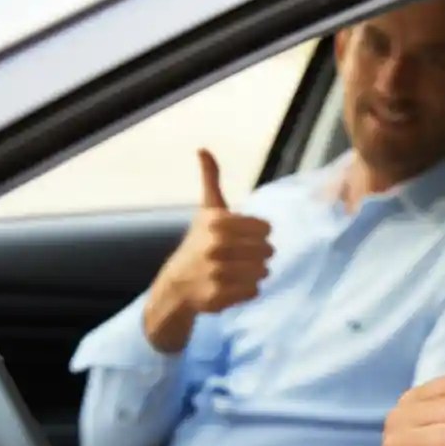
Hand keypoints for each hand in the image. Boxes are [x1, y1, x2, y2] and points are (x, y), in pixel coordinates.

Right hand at [144, 149, 273, 350]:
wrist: (176, 285)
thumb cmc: (198, 243)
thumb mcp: (206, 210)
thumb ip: (211, 179)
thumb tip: (202, 148)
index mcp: (218, 223)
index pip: (266, 229)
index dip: (257, 234)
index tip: (240, 237)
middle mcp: (216, 247)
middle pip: (268, 251)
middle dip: (256, 255)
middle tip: (237, 257)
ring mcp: (216, 273)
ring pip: (263, 272)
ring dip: (253, 273)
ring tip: (234, 272)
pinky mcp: (219, 297)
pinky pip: (255, 291)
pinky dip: (247, 291)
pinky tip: (230, 286)